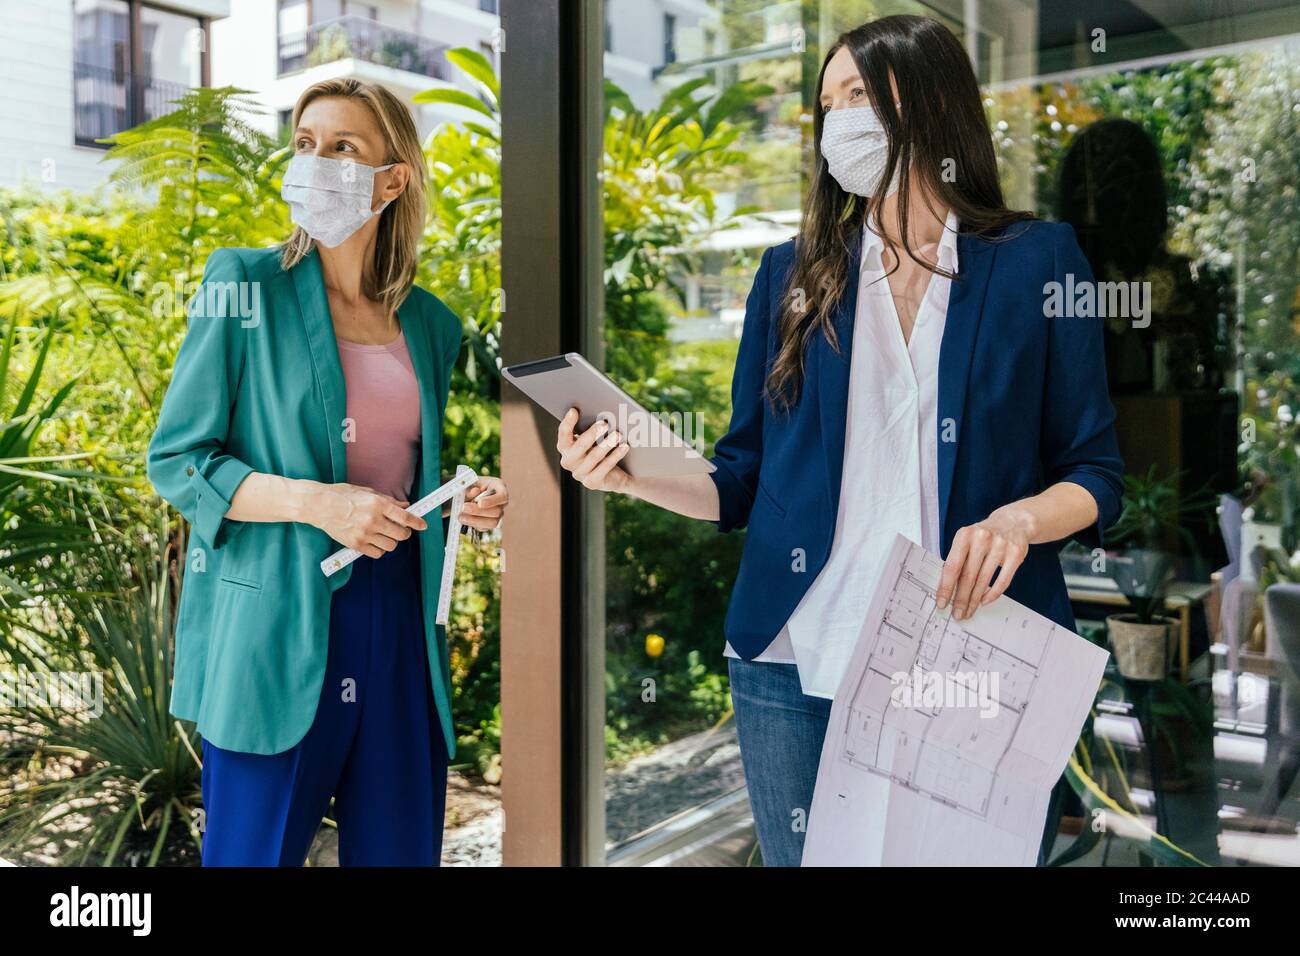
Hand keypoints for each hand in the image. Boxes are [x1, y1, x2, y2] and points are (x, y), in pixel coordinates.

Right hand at [308, 482, 426, 557]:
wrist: (318, 505)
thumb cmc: (341, 495)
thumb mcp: (367, 492)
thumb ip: (388, 500)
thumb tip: (405, 506)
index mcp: (378, 504)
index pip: (405, 517)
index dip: (417, 522)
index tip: (423, 525)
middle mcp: (373, 520)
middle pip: (401, 534)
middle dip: (405, 533)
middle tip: (401, 529)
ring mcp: (364, 534)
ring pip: (391, 546)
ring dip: (392, 541)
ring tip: (385, 534)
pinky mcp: (356, 545)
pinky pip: (377, 553)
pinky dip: (379, 549)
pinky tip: (374, 541)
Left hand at [457, 476, 507, 530]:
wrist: (465, 492)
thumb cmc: (470, 485)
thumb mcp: (469, 482)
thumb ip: (471, 487)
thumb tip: (475, 492)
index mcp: (499, 487)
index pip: (502, 496)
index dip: (492, 501)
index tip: (480, 503)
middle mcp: (501, 503)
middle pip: (497, 511)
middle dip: (479, 511)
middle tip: (464, 507)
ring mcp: (497, 514)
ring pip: (492, 522)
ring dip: (475, 520)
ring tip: (461, 516)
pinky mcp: (489, 523)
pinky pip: (484, 528)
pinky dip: (473, 524)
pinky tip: (463, 519)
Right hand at [557, 407, 630, 492]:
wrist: (614, 476)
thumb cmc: (602, 450)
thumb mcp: (595, 439)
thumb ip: (592, 428)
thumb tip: (602, 414)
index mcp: (565, 448)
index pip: (563, 434)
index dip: (568, 423)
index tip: (574, 410)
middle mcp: (568, 461)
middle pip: (579, 446)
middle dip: (592, 434)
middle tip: (604, 423)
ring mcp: (579, 474)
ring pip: (593, 457)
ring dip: (607, 444)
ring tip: (618, 434)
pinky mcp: (591, 483)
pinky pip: (604, 468)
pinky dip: (615, 456)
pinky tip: (624, 447)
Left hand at [936, 504, 1034, 619]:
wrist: (1012, 522)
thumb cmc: (983, 536)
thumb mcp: (966, 540)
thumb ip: (957, 560)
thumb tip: (946, 590)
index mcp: (964, 535)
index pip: (952, 566)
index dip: (946, 587)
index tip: (942, 603)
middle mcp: (982, 538)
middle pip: (968, 576)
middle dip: (961, 599)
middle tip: (957, 614)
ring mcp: (1000, 545)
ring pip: (984, 581)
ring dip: (975, 600)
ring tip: (969, 611)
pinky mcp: (1016, 554)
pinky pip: (1002, 581)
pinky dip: (992, 594)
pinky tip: (984, 601)